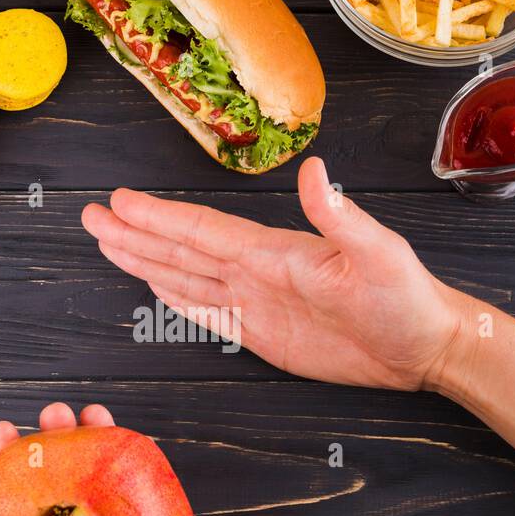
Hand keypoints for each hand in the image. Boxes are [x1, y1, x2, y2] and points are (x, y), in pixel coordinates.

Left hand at [0, 402, 169, 515]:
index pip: (23, 502)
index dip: (13, 464)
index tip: (3, 433)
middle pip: (71, 488)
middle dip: (63, 444)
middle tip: (55, 415)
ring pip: (114, 498)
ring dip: (108, 452)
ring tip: (96, 418)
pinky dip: (157, 492)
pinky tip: (146, 461)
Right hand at [81, 156, 464, 390]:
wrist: (423, 345)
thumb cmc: (407, 298)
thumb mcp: (379, 255)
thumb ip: (341, 217)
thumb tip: (315, 170)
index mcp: (275, 251)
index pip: (204, 231)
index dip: (160, 218)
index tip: (119, 202)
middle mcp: (257, 271)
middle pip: (182, 248)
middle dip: (135, 233)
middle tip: (91, 216)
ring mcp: (257, 301)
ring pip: (187, 277)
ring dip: (145, 260)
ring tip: (106, 243)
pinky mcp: (262, 334)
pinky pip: (207, 312)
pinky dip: (176, 297)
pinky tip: (154, 284)